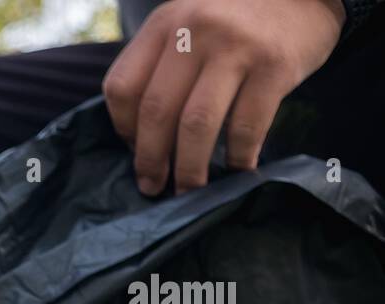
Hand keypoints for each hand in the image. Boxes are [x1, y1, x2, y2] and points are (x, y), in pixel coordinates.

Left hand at [102, 0, 343, 194]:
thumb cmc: (237, 18)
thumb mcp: (188, 24)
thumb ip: (161, 64)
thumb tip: (139, 137)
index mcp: (164, 24)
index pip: (122, 87)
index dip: (123, 128)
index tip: (134, 150)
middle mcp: (194, 31)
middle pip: (156, 111)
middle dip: (150, 160)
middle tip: (153, 187)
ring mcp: (236, 47)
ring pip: (197, 125)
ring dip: (189, 168)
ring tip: (189, 191)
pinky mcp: (275, 64)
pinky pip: (246, 126)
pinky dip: (239, 157)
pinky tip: (238, 170)